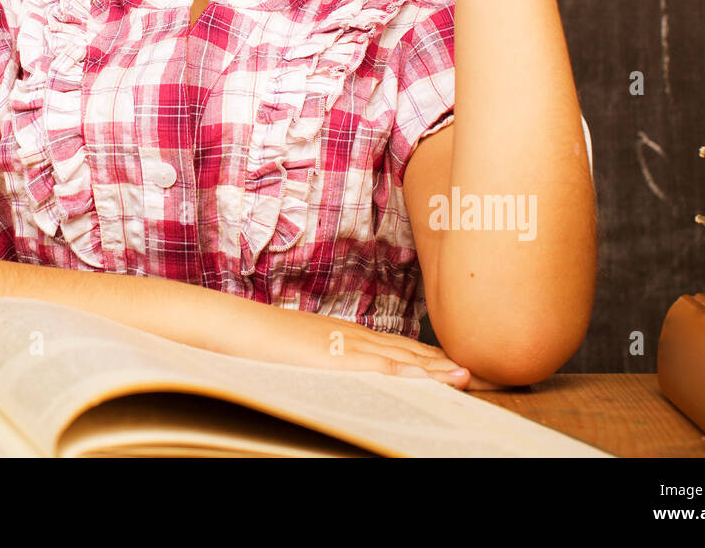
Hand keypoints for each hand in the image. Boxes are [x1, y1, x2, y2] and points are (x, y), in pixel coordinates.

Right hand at [230, 299, 506, 389]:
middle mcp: (350, 337)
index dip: (426, 355)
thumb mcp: (295, 347)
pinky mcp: (335, 360)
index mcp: (342, 334)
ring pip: (401, 358)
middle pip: (405, 349)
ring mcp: (344, 346)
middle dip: (440, 361)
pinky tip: (432, 379)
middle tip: (473, 371)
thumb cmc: (256, 340)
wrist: (231, 326)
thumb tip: (328, 366)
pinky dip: (410, 373)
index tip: (452, 363)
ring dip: (435, 368)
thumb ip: (318, 354)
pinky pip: (381, 369)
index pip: (394, 345)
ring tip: (466, 376)